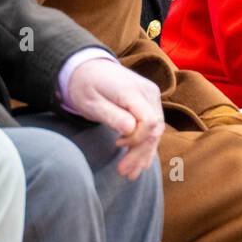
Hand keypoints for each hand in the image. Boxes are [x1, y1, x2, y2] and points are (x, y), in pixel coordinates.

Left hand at [65, 59, 164, 178]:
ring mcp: (151, 96)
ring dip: (144, 152)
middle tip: (125, 174)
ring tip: (131, 174)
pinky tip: (141, 162)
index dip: (137, 139)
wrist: (89, 67)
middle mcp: (148, 92)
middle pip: (154, 127)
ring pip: (156, 129)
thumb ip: (111, 115)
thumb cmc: (86, 85)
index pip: (148, 121)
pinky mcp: (150, 102)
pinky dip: (146, 144)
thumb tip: (130, 130)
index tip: (117, 145)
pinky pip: (152, 126)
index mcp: (132, 91)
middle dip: (141, 152)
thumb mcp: (90, 102)